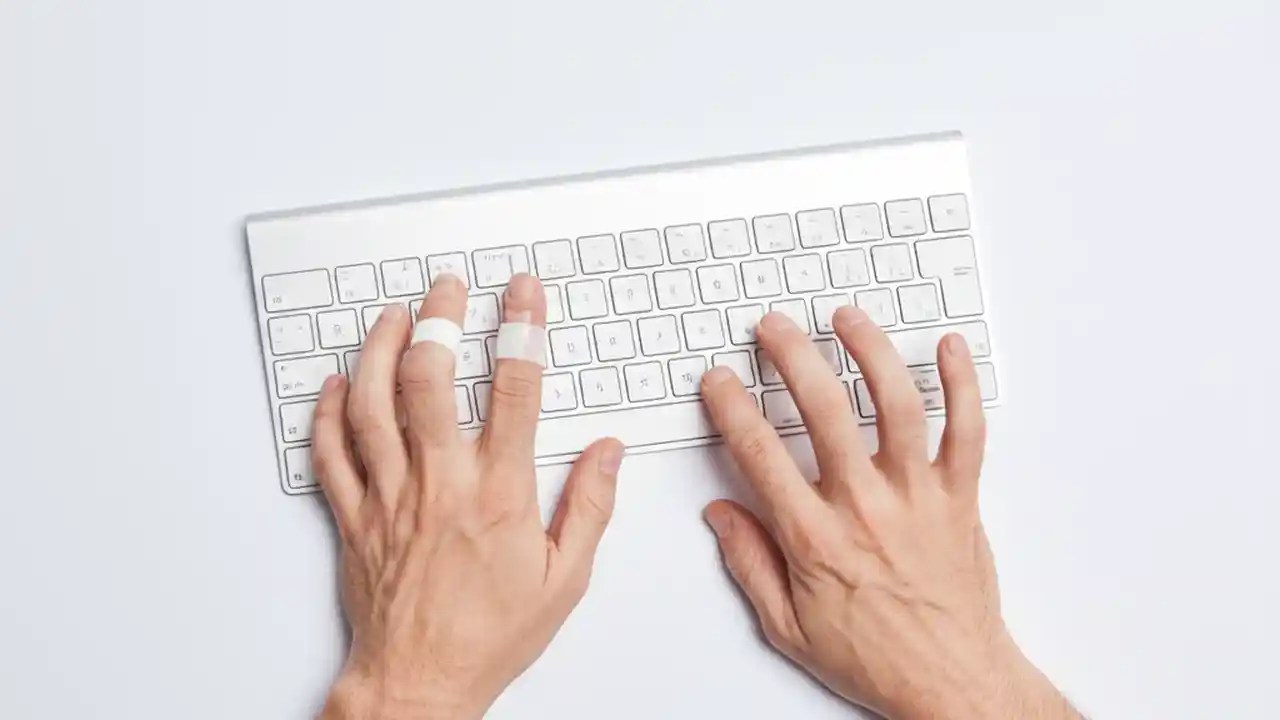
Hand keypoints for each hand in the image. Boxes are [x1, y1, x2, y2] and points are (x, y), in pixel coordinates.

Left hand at [313, 274, 623, 719]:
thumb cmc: (490, 636)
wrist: (419, 683)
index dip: (522, 329)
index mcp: (498, 492)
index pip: (515, 390)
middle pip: (429, 379)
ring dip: (378, 349)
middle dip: (438, 320)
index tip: (524, 293)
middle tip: (446, 288)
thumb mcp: (565, 579)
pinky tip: (336, 383)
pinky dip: (327, 411)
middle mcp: (440, 482)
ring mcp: (390, 496)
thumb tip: (607, 453)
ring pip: (372, 404)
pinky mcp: (353, 517)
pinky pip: (329, 452)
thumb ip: (590, 507)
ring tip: (391, 316)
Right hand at [700, 308, 1077, 719]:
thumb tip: (720, 513)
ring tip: (846, 318)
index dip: (731, 407)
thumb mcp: (788, 625)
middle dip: (791, 356)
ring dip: (870, 352)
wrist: (951, 683)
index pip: (759, 454)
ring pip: (896, 406)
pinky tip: (950, 349)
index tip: (720, 382)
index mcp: (814, 538)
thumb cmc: (875, 657)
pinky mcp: (959, 498)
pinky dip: (963, 385)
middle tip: (774, 328)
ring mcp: (917, 498)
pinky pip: (966, 431)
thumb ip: (749, 563)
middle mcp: (865, 508)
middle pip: (823, 411)